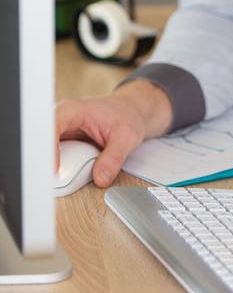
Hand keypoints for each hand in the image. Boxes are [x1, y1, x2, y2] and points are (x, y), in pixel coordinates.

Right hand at [55, 80, 172, 187]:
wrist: (130, 111)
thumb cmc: (127, 116)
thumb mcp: (125, 137)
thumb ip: (113, 159)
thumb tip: (101, 179)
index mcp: (73, 111)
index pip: (52, 128)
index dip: (50, 149)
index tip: (55, 170)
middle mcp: (62, 119)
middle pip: (43, 141)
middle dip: (46, 161)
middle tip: (54, 181)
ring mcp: (61, 131)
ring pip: (46, 151)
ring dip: (52, 166)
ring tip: (62, 179)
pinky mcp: (64, 141)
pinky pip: (55, 157)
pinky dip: (59, 167)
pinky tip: (66, 175)